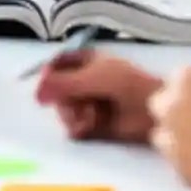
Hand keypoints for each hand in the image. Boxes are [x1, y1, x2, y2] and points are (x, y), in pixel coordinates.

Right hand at [34, 50, 161, 142]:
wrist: (153, 112)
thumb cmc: (126, 85)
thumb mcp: (92, 77)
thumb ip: (62, 83)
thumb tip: (37, 95)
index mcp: (87, 61)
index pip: (57, 64)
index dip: (48, 74)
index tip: (45, 84)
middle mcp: (85, 82)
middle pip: (56, 91)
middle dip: (63, 99)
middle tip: (73, 104)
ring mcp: (88, 104)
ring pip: (63, 111)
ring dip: (72, 115)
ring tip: (89, 116)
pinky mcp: (93, 126)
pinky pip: (73, 128)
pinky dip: (79, 127)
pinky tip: (90, 126)